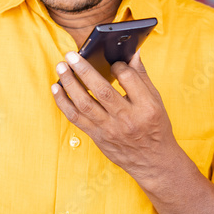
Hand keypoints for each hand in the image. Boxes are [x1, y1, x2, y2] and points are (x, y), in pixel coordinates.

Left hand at [51, 50, 177, 184]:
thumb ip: (142, 76)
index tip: (111, 61)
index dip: (117, 66)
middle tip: (70, 55)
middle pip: (102, 91)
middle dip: (84, 70)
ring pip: (84, 104)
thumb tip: (133, 53)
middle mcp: (127, 118)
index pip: (128, 79)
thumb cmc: (155, 127)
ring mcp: (110, 129)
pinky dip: (63, 102)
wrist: (152, 160)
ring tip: (61, 68)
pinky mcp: (97, 136)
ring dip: (69, 84)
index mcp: (146, 107)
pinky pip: (75, 118)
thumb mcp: (156, 100)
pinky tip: (57, 88)